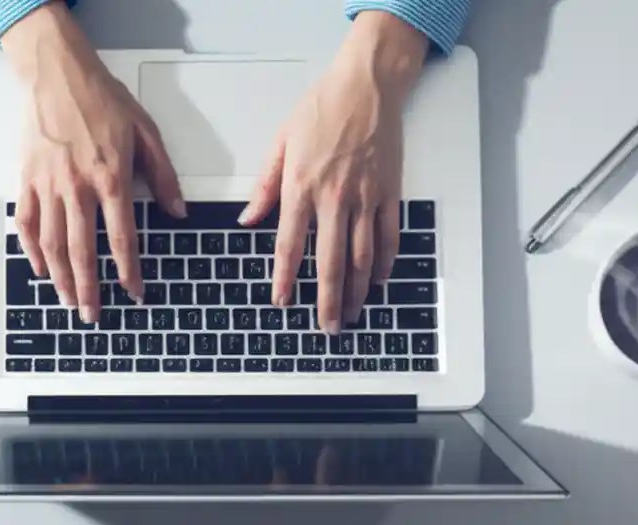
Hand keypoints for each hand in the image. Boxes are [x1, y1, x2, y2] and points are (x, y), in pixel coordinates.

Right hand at [2, 2, 184, 322]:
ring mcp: (48, 185)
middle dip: (88, 289)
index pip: (121, 237)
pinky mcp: (27, 178)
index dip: (128, 271)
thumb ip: (163, 176)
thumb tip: (177, 211)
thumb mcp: (146, 132)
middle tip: (92, 315)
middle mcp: (76, 187)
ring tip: (68, 301)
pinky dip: (31, 250)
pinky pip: (25, 222)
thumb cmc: (102, 100)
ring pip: (51, 244)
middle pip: (81, 251)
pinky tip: (41, 269)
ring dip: (61, 279)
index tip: (134, 292)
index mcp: (110, 178)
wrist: (58, 74)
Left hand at [240, 12, 428, 332]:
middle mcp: (334, 198)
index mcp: (302, 187)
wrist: (367, 84)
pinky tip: (376, 282)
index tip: (282, 302)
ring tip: (351, 315)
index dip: (285, 278)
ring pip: (362, 257)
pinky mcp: (389, 192)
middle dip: (327, 301)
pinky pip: (389, 236)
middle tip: (326, 328)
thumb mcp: (281, 142)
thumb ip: (266, 186)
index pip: (290, 245)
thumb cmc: (322, 107)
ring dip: (356, 291)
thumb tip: (248, 219)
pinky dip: (384, 263)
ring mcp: (365, 197)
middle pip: (330, 262)